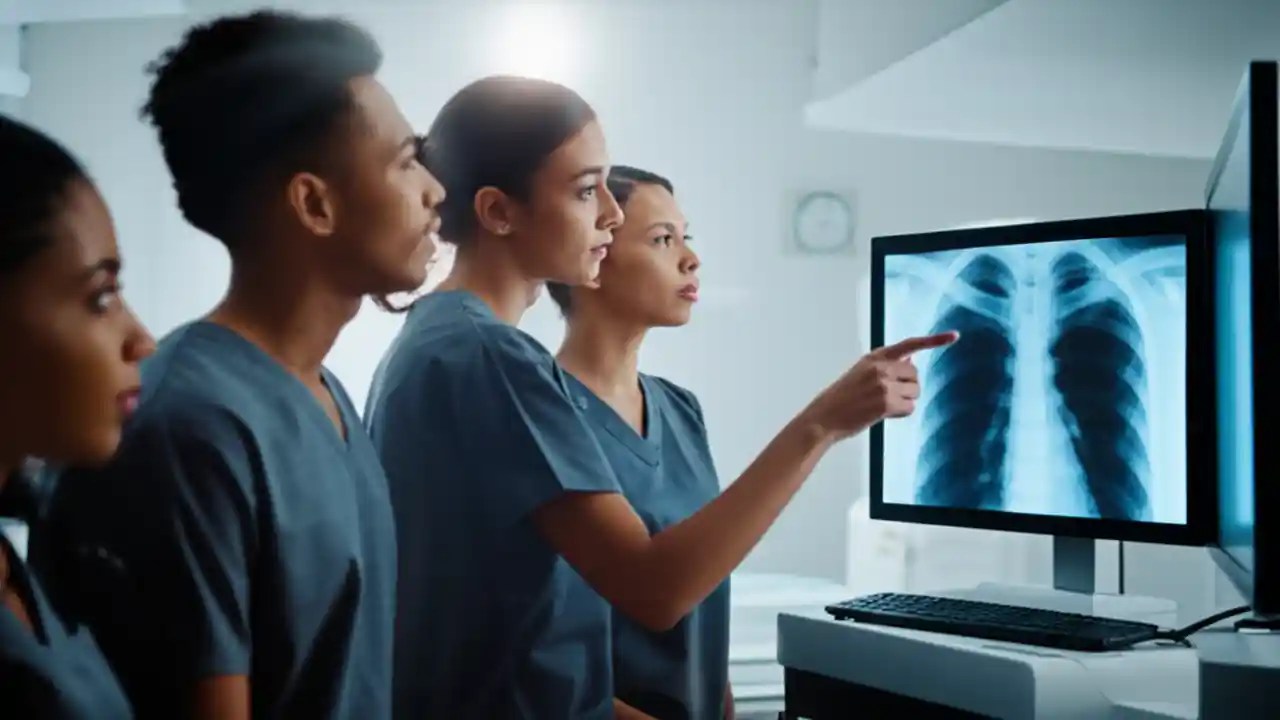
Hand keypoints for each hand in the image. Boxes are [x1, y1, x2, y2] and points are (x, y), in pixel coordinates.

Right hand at [805, 331, 958, 441]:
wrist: (823, 418)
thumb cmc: (841, 398)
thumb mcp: (861, 372)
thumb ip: (887, 364)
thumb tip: (912, 359)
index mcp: (874, 357)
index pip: (910, 345)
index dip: (934, 340)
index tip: (955, 336)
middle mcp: (880, 367)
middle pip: (916, 375)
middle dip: (908, 386)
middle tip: (887, 396)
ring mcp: (883, 384)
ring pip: (915, 392)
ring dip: (904, 401)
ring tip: (881, 405)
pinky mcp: (886, 403)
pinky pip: (909, 408)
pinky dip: (901, 413)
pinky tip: (883, 414)